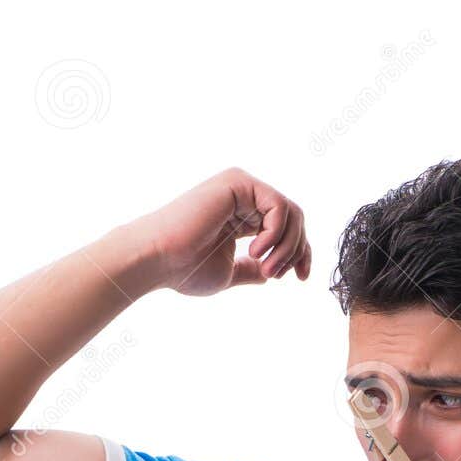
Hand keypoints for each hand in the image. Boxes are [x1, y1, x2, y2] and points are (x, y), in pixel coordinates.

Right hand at [126, 167, 309, 296]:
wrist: (158, 259)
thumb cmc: (184, 269)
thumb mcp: (228, 273)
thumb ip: (249, 271)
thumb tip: (269, 274)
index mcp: (241, 218)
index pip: (286, 229)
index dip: (300, 253)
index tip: (302, 278)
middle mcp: (243, 199)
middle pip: (294, 218)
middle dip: (296, 250)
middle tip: (278, 275)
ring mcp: (241, 188)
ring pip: (290, 212)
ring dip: (286, 246)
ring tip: (266, 268)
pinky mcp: (238, 182)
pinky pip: (278, 205)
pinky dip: (275, 232)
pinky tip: (255, 250)